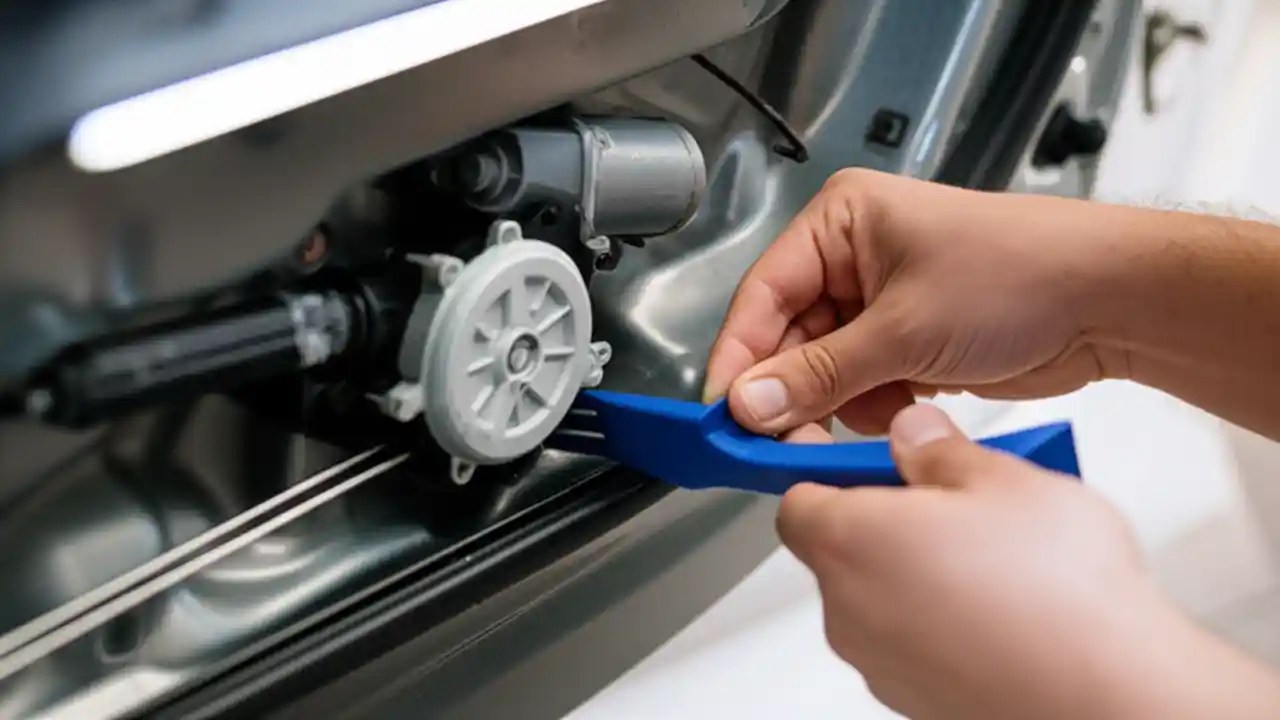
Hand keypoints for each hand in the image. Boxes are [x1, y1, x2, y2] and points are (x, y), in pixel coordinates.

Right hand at [704, 169, 1132, 435]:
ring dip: (840, 401)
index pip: (763, 294)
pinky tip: (904, 406)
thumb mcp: (904, 329)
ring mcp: (881, 300)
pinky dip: (872, 405)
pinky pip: (859, 382)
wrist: (1110, 300)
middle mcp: (853, 256)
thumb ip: (819, 373)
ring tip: (880, 408)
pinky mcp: (906, 337)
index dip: (739, 356)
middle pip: (788, 336)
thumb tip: (750, 403)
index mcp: (841, 221)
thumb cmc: (1020, 274)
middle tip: (784, 440)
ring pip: (822, 368)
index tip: (723, 413)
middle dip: (794, 388)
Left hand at [782, 404, 1279, 718]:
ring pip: (880, 597)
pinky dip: (941, 621)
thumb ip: (939, 450)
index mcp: (849, 541)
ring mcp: (880, 664)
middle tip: (950, 500)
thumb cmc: (1056, 594)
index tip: (865, 458)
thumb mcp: (1002, 477)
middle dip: (887, 520)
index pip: (797, 498)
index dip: (829, 472)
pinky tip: (1003, 607)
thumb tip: (913, 435)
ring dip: (918, 572)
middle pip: (841, 549)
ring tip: (993, 555)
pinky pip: (913, 642)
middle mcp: (848, 609)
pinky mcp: (916, 701)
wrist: (1110, 694)